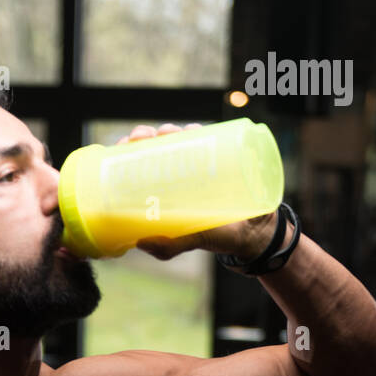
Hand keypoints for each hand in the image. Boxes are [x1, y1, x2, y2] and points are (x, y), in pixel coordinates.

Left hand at [112, 123, 277, 261]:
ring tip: (168, 135)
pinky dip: (196, 130)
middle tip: (144, 138)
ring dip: (168, 130)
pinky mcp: (219, 156)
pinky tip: (191, 130)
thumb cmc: (213, 235)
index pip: (137, 160)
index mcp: (161, 185)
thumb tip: (140, 242)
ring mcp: (197, 161)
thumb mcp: (186, 241)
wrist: (252, 230)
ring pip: (177, 136)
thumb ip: (166, 246)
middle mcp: (176, 169)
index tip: (122, 145)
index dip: (126, 148)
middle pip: (154, 144)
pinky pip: (206, 136)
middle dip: (144, 134)